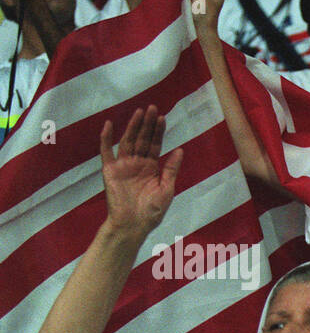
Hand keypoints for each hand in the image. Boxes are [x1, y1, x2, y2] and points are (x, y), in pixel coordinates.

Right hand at [100, 106, 182, 238]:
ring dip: (132, 126)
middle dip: (147, 124)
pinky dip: (107, 138)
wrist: (134, 224)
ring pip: (127, 141)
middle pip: (142, 139)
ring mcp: (123, 165)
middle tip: (152, 108)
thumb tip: (180, 149)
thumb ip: (171, 169)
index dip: (158, 132)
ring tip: (139, 112)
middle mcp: (137, 163)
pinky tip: (109, 124)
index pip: (155, 145)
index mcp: (151, 168)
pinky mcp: (110, 170)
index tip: (163, 118)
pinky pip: (106, 151)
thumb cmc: (152, 210)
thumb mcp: (167, 188)